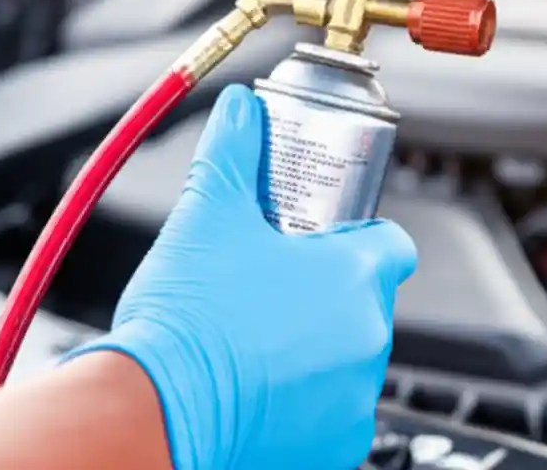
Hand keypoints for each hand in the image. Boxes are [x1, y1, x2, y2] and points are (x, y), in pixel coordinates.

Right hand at [68, 85, 416, 469]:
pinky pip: (330, 414)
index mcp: (354, 277)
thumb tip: (242, 111)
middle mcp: (368, 339)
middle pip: (365, 304)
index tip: (323, 241)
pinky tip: (255, 386)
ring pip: (347, 360)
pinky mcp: (334, 448)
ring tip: (255, 341)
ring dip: (315, 350)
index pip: (392, 244)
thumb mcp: (206, 214)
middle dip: (325, 296)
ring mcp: (353, 399)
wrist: (155, 413)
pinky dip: (303, 403)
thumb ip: (231, 151)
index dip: (358, 238)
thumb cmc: (187, 321)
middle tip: (271, 291)